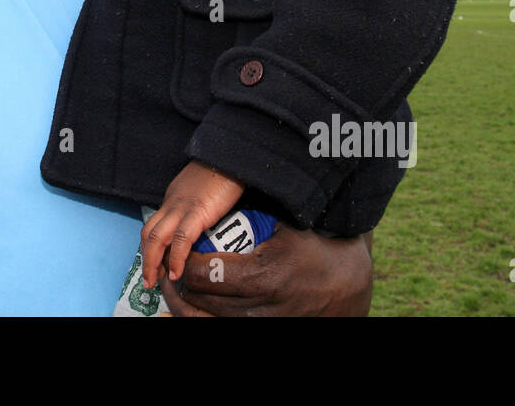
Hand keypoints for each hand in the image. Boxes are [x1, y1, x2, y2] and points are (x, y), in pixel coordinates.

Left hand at [140, 161, 244, 288]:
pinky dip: (176, 258)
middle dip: (146, 259)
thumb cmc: (221, 172)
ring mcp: (182, 207)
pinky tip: (177, 273)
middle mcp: (172, 203)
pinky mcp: (197, 212)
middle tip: (148, 280)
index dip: (151, 248)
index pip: (154, 226)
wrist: (229, 156)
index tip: (154, 266)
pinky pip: (181, 239)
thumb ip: (197, 207)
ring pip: (157, 237)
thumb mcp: (202, 191)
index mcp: (173, 199)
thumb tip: (202, 227)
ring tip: (155, 281)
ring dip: (152, 263)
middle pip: (148, 233)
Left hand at [159, 225, 373, 316]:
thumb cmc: (314, 247)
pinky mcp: (262, 331)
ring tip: (175, 290)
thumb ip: (250, 215)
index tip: (176, 252)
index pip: (204, 274)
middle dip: (178, 286)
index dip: (182, 264)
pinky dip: (202, 319)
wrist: (346, 285)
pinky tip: (189, 309)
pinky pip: (221, 329)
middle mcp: (260, 306)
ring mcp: (261, 324)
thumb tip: (218, 183)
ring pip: (207, 321)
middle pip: (200, 301)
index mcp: (263, 275)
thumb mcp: (285, 226)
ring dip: (185, 307)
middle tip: (167, 271)